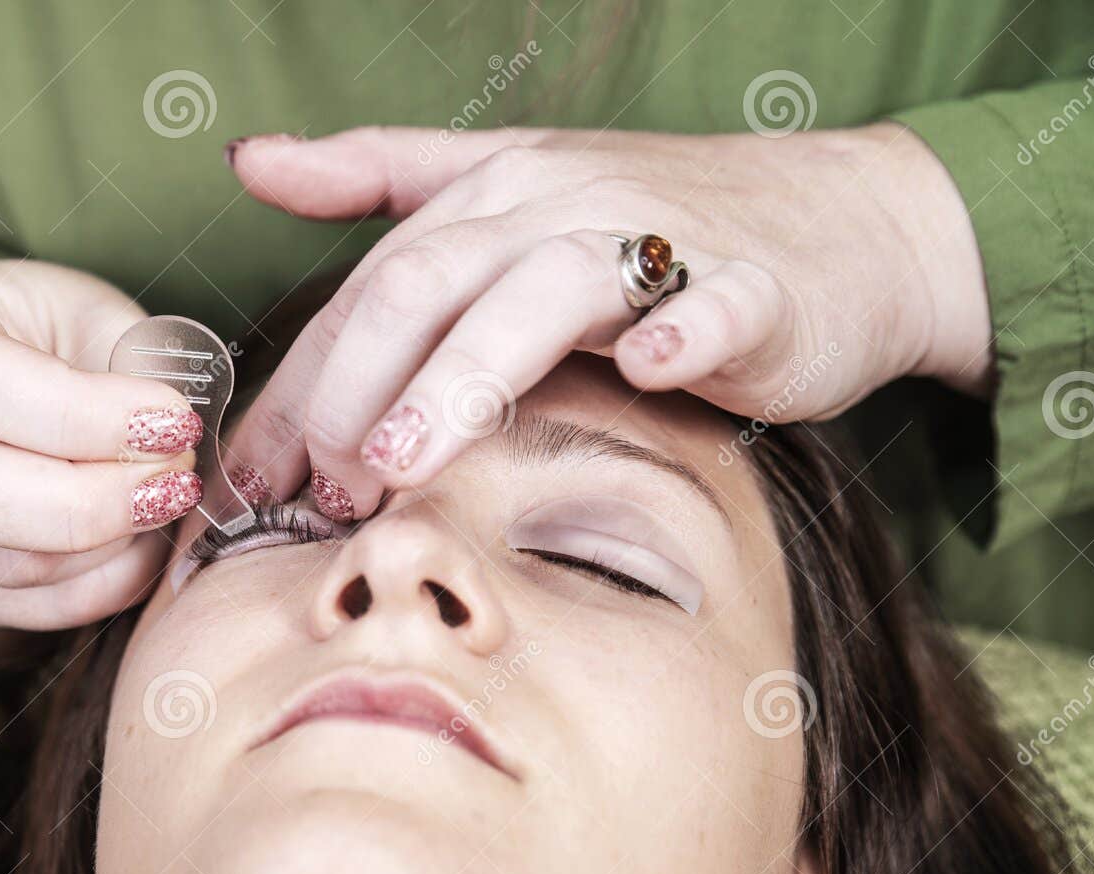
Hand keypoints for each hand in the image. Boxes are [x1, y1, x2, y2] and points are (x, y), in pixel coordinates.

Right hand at [0, 260, 204, 628]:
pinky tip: (140, 547)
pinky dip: (94, 587)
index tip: (171, 424)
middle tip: (173, 480)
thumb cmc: (42, 327)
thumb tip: (178, 444)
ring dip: (103, 546)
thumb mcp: (87, 309)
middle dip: (88, 500)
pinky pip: (13, 605)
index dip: (83, 416)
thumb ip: (131, 367)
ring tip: (162, 503)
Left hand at [223, 125, 992, 519]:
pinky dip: (682, 331)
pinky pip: (714, 304)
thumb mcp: (506, 183)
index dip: (299, 384)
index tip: (250, 481)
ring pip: (542, 295)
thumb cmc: (658, 225)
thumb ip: (380, 178)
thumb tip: (252, 162)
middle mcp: (556, 204)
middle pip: (427, 285)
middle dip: (352, 388)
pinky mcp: (755, 284)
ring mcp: (656, 239)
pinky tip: (649, 372)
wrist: (843, 220)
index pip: (367, 291)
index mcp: (491, 196)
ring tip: (400, 462)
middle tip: (313, 491)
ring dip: (465, 376)